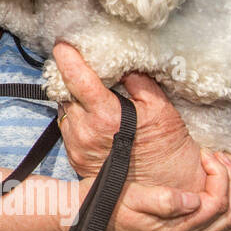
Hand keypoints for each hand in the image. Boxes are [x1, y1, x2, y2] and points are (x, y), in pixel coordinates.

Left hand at [52, 42, 204, 194]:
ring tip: (88, 94)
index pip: (79, 81)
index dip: (69, 60)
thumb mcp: (160, 107)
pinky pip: (67, 128)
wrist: (168, 185)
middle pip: (65, 94)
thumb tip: (119, 62)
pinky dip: (75, 117)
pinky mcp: (74, 158)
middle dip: (70, 79)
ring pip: (64, 111)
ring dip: (72, 99)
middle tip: (79, 66)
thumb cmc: (167, 145)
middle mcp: (85, 133)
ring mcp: (77, 147)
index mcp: (106, 118)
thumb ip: (137, 81)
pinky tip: (91, 116)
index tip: (63, 44)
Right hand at [88, 149, 230, 230]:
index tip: (205, 153)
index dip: (219, 176)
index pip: (217, 204)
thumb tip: (194, 201)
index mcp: (173, 230)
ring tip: (226, 172)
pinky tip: (223, 197)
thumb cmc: (103, 200)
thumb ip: (163, 201)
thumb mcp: (129, 195)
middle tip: (220, 158)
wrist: (83, 217)